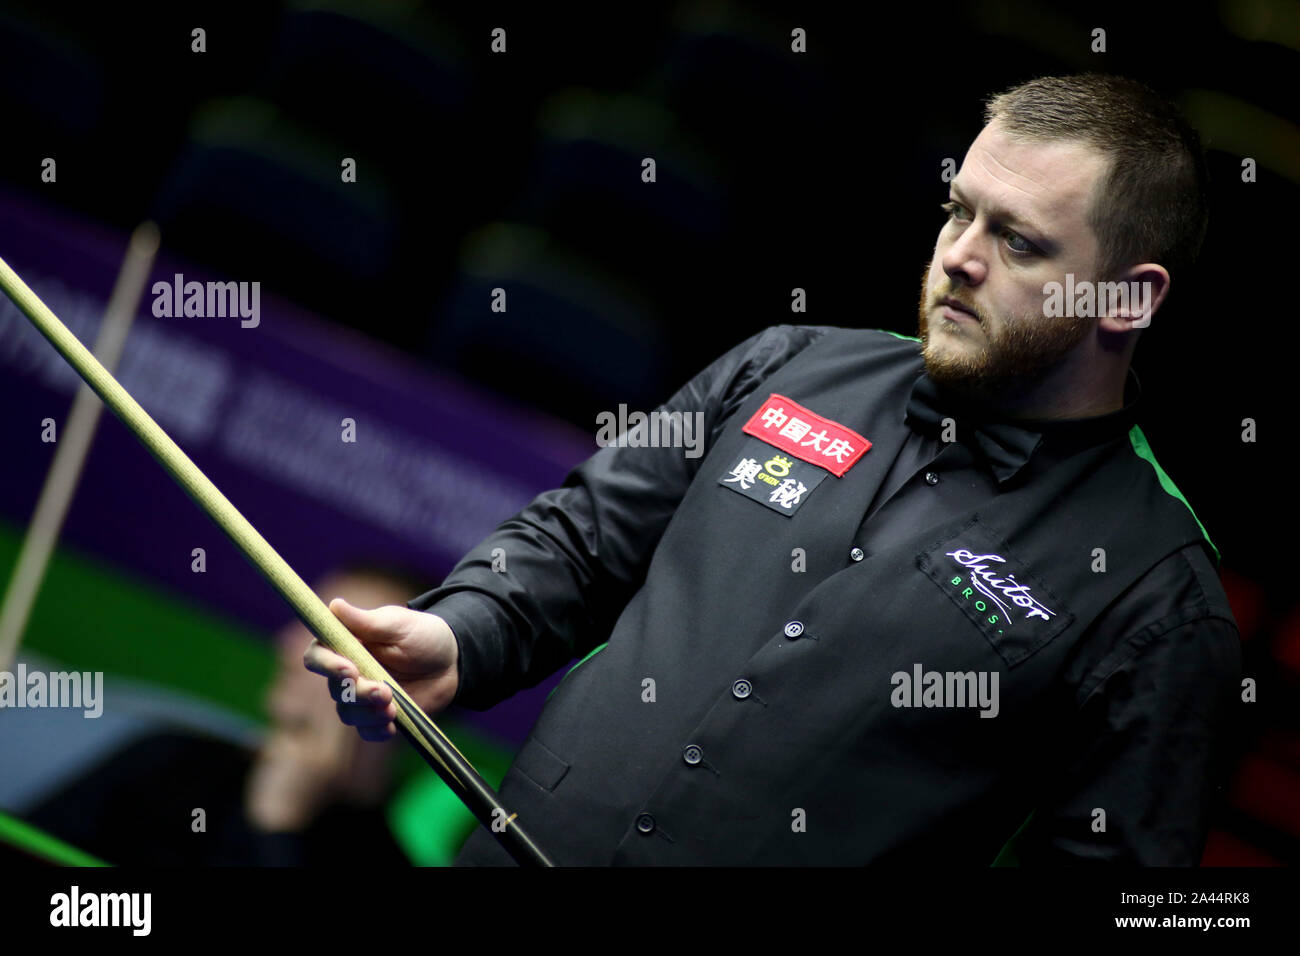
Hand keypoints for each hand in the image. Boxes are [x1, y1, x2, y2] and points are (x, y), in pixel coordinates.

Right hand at [303, 598, 459, 740]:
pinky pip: (366, 731)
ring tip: (392, 706)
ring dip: (368, 713)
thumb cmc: (422, 635)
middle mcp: (348, 672)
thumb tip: (334, 605)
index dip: (326, 666)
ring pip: (348, 713)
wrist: (451, 662)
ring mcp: (362, 696)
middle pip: (335, 690)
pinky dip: (377, 730)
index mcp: (346, 645)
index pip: (317, 656)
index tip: (349, 670)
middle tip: (383, 691)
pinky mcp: (377, 715)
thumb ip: (365, 621)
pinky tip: (392, 725)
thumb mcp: (397, 624)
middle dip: (358, 693)